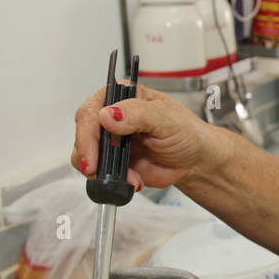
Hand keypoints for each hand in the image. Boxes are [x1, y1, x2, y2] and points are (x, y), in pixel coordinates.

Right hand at [71, 83, 212, 190]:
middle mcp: (112, 117)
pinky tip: (134, 182)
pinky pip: (100, 173)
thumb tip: (108, 114)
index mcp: (123, 97)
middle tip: (96, 171)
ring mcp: (110, 141)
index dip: (87, 132)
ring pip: (86, 155)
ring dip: (102, 171)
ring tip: (129, 178)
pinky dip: (113, 181)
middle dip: (89, 155)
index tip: (92, 153)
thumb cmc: (186, 132)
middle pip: (84, 133)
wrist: (194, 160)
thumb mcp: (166, 119)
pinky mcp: (113, 162)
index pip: (92, 109)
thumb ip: (138, 114)